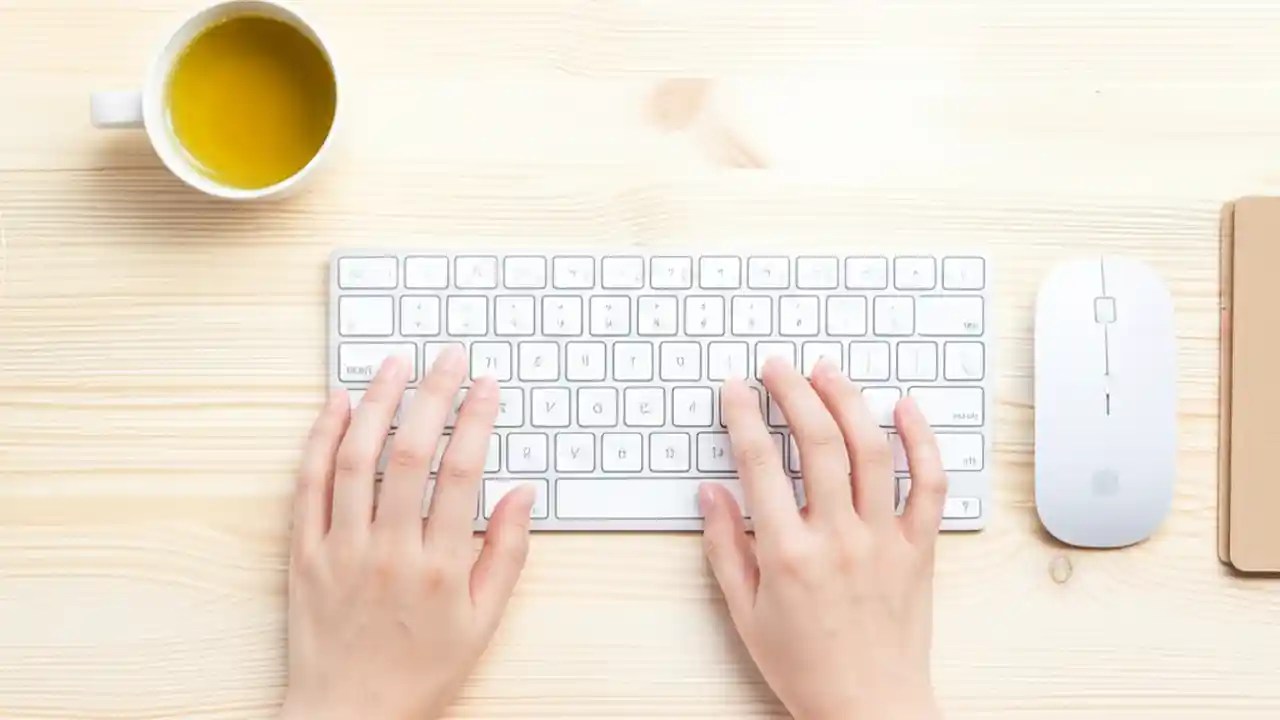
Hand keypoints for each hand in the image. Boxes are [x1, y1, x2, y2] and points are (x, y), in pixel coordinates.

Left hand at [282, 349, 535, 719]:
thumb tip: (520, 494)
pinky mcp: (303, 553)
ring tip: (394, 364)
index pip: (461, 472)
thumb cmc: (421, 672)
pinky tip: (335, 405)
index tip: (487, 385)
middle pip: (410, 452)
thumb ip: (506, 555)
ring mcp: (340, 548)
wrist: (349, 715)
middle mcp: (388, 550)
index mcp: (439, 566)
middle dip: (433, 394)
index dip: (477, 419)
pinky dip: (320, 439)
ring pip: (356, 458)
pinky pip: (308, 484)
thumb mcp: (484, 623)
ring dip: (376, 402)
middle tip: (448, 357)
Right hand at [701, 359, 944, 719]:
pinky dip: (922, 441)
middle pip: (818, 443)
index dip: (743, 416)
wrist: (871, 708)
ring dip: (848, 402)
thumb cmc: (806, 667)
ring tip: (827, 374)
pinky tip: (905, 409)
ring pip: (871, 451)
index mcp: (788, 555)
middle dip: (793, 393)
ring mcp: (883, 540)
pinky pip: (929, 485)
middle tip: (777, 367)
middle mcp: (838, 539)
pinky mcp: (918, 548)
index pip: (760, 464)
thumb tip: (710, 494)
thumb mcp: (745, 613)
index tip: (735, 390)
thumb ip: (724, 548)